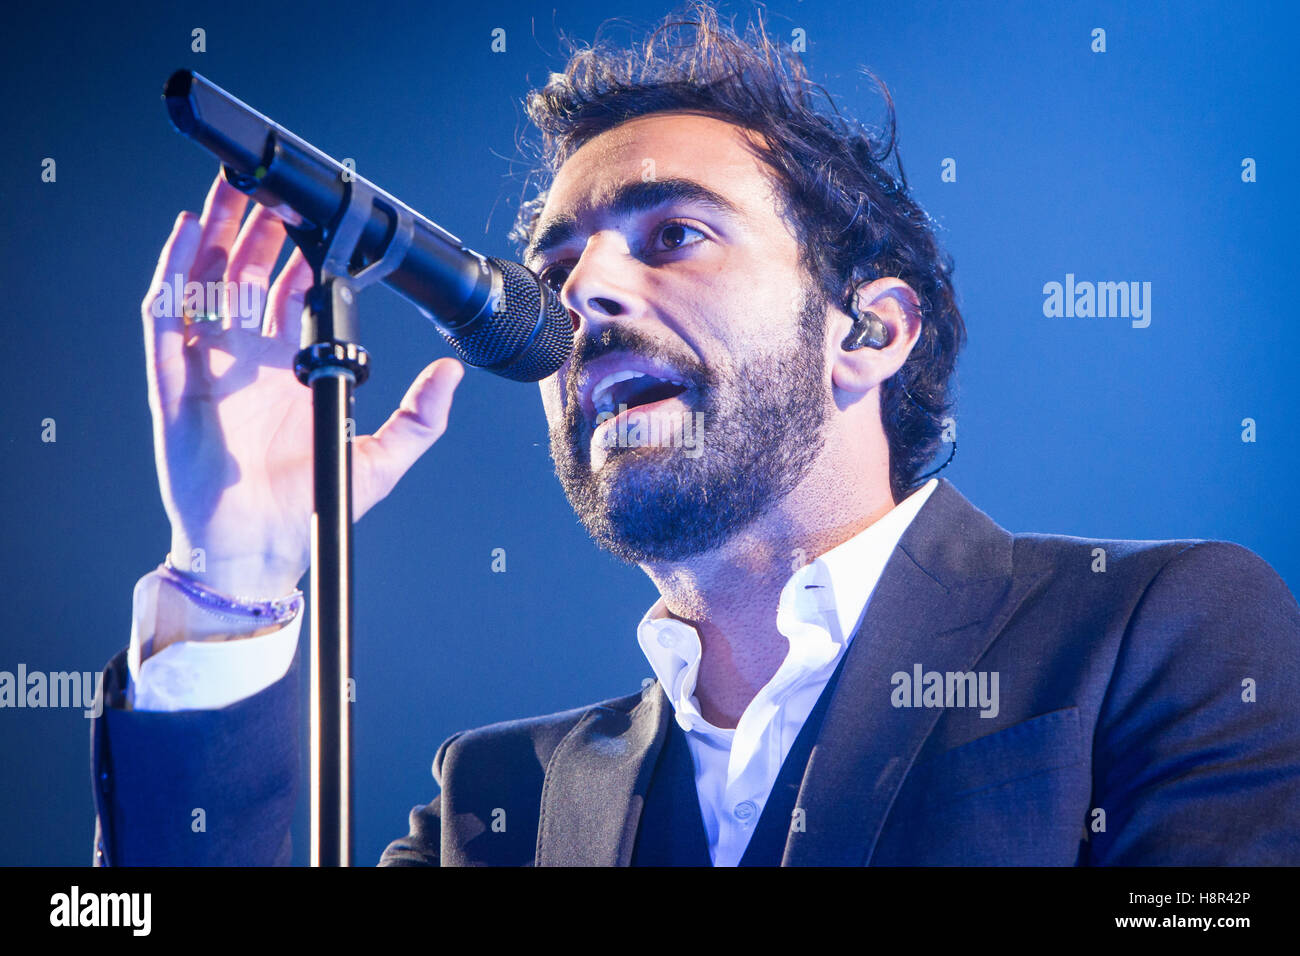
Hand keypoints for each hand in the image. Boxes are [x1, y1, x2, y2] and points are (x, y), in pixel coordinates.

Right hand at [142, 171, 463, 596]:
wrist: (258, 549)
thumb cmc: (309, 507)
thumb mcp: (380, 458)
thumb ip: (421, 418)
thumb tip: (453, 374)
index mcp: (292, 368)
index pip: (296, 293)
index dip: (304, 252)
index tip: (320, 218)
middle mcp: (249, 359)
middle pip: (250, 274)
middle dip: (258, 227)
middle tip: (271, 184)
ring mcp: (210, 365)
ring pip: (208, 282)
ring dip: (218, 233)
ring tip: (230, 187)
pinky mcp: (175, 382)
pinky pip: (167, 318)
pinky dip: (174, 272)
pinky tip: (189, 234)